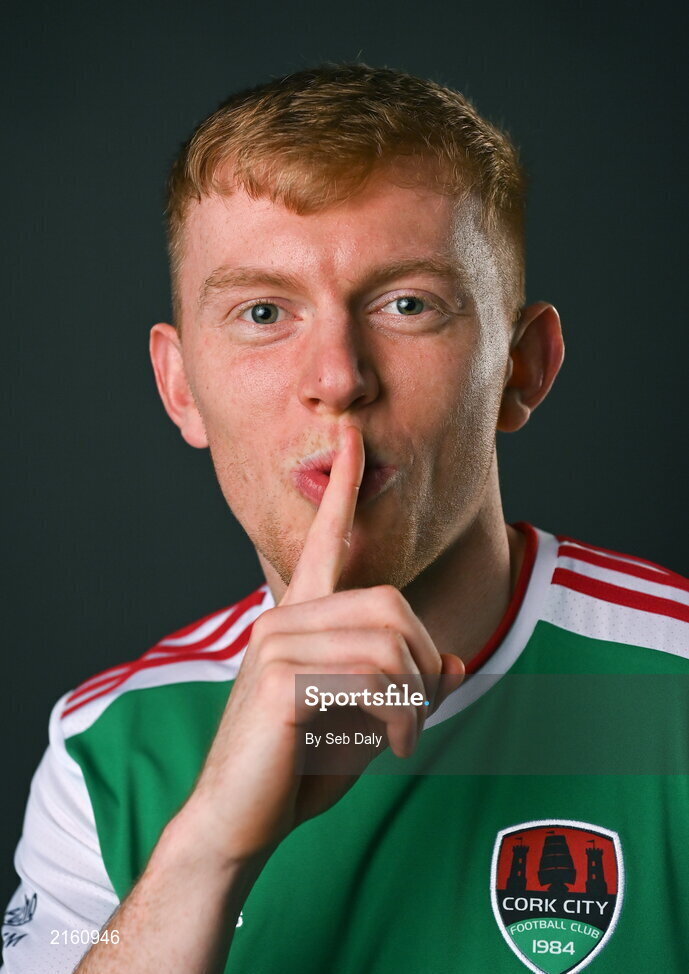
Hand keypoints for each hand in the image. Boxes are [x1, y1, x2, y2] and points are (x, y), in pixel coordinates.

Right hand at [181, 427, 463, 865]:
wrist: (240, 820)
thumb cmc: (299, 765)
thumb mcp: (366, 720)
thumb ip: (407, 685)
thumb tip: (453, 661)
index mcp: (300, 618)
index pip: (323, 538)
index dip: (341, 486)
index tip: (352, 436)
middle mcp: (286, 619)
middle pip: (391, 605)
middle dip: (424, 659)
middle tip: (421, 709)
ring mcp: (280, 645)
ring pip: (389, 642)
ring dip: (415, 696)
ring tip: (404, 735)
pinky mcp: (284, 681)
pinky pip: (373, 679)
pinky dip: (401, 717)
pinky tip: (390, 748)